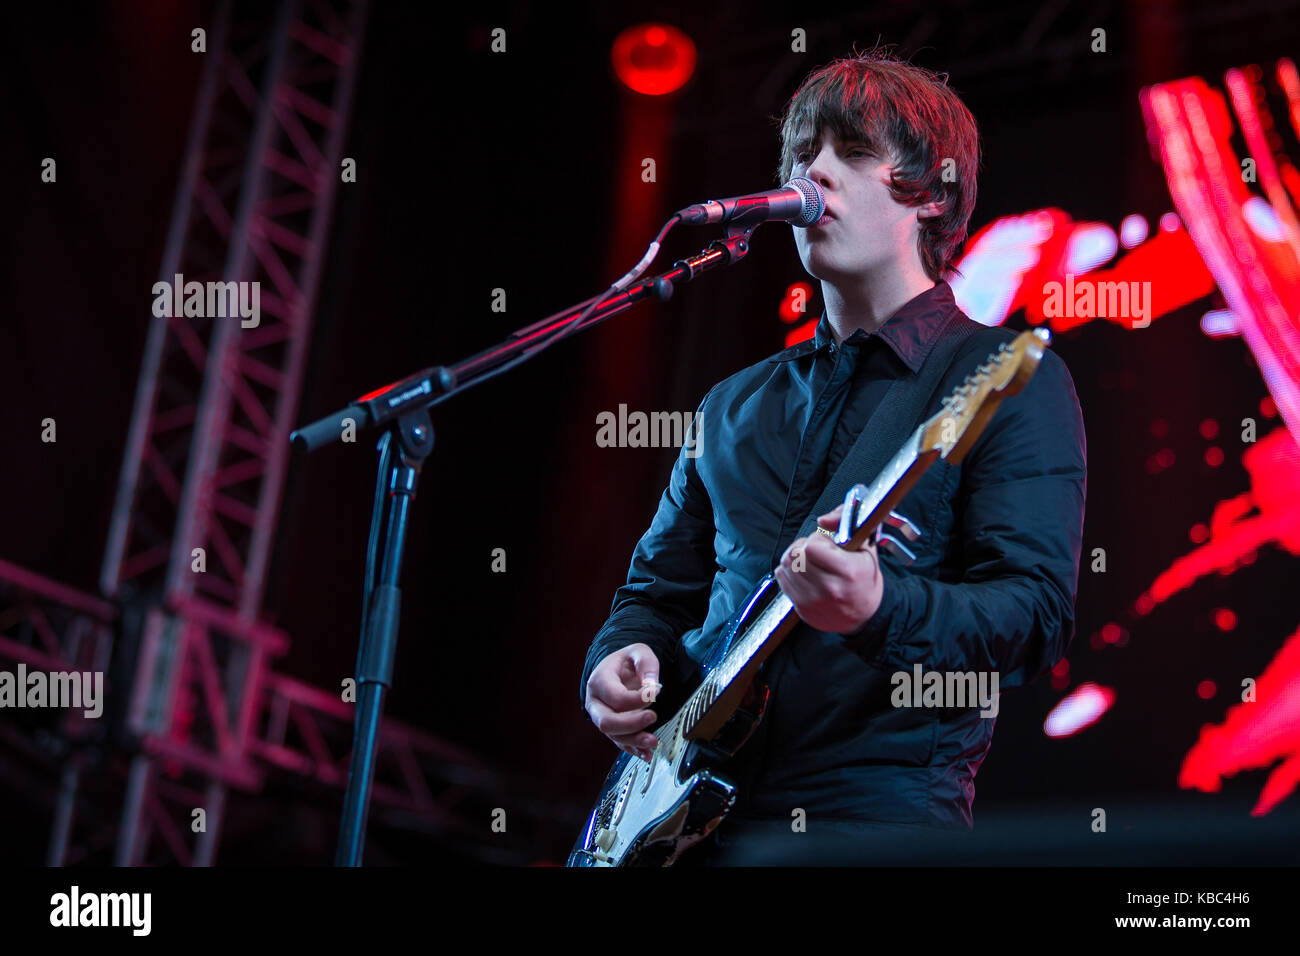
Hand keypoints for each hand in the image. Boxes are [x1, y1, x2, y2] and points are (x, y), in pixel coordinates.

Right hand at [584, 643, 661, 761]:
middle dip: (631, 723)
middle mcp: (596, 703)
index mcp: (599, 681)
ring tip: (653, 741)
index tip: (655, 693)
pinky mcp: (612, 729)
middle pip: (606, 721)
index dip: (636, 698)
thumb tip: (651, 685)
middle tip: (652, 716)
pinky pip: (620, 743)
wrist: (617, 671)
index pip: (615, 696)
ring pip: (613, 735)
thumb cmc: (625, 663)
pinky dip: (633, 750)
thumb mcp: (638, 652)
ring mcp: (602, 717)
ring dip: (634, 740)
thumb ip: (646, 664)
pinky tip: (646, 754)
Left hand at [773, 504, 884, 633]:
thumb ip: (846, 523)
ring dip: (795, 558)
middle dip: (804, 547)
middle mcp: (829, 589)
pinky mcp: (801, 608)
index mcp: (848, 572)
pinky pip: (781, 578)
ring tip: (810, 562)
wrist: (865, 617)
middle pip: (795, 555)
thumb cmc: (865, 581)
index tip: (827, 545)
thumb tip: (823, 521)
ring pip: (785, 565)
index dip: (817, 540)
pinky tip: (804, 573)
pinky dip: (789, 571)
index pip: (812, 546)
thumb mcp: (867, 549)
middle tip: (817, 552)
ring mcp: (813, 600)